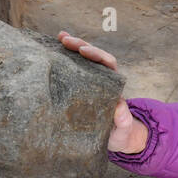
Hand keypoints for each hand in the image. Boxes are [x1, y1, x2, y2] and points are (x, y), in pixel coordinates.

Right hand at [57, 30, 148, 153]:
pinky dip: (65, 59)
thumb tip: (119, 105)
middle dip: (80, 45)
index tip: (84, 50)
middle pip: (93, 56)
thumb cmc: (121, 134)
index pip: (107, 63)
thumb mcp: (123, 129)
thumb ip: (123, 119)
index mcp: (114, 85)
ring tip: (59, 37)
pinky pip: (73, 70)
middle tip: (64, 40)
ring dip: (72, 47)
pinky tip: (53, 50)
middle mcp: (103, 79)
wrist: (116, 140)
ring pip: (83, 60)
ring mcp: (91, 82)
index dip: (96, 55)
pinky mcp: (81, 87)